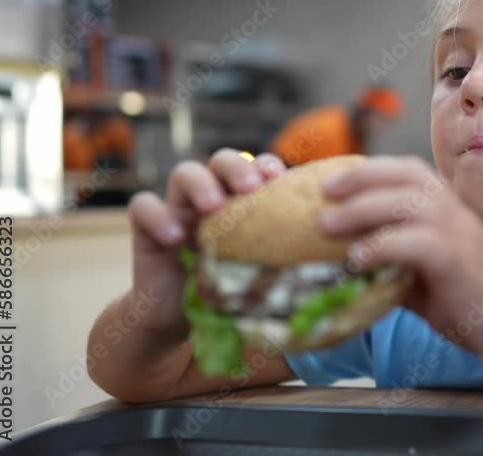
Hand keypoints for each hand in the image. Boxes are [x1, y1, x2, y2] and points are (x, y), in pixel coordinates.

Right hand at [126, 149, 286, 336]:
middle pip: (221, 160)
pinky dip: (158, 217)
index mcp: (241, 202)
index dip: (267, 165)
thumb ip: (286, 260)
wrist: (179, 322)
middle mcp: (212, 198)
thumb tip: (338, 272)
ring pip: (183, 173)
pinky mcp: (147, 229)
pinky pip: (143, 207)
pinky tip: (175, 239)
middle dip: (237, 167)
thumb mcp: (260, 273)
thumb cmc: (228, 293)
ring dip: (200, 184)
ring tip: (213, 207)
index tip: (280, 178)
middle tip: (250, 188)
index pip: (255, 166)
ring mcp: (179, 209)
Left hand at [318, 155, 482, 378]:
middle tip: (322, 192)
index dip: (369, 170)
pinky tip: (356, 261)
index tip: (332, 179)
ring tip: (326, 225)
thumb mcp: (429, 278)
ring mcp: (459, 232)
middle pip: (402, 176)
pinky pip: (413, 242)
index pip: (408, 171)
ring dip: (361, 210)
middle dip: (358, 179)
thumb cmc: (478, 304)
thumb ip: (397, 266)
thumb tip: (350, 268)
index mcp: (449, 209)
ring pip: (405, 203)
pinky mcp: (458, 260)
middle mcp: (455, 211)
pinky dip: (381, 247)